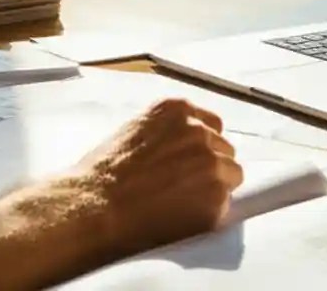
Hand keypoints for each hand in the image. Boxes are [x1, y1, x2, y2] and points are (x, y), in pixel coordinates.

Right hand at [72, 98, 243, 259]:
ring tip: (181, 202)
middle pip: (225, 150)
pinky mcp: (217, 196)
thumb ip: (166, 132)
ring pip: (232, 175)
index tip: (191, 161)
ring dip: (215, 188)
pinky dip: (210, 213)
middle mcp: (199, 131)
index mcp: (178, 110)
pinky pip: (226, 206)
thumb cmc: (103, 174)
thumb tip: (182, 148)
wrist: (94, 206)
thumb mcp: (134, 130)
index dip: (203, 147)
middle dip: (210, 167)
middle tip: (183, 186)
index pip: (212, 125)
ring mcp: (211, 163)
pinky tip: (182, 216)